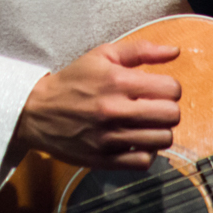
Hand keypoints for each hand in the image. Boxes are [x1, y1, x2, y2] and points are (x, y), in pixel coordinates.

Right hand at [14, 39, 181, 169]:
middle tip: (153, 107)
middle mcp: (115, 110)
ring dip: (158, 131)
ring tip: (145, 125)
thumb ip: (141, 50)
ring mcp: (110, 137)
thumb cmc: (73, 81)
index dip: (170, 88)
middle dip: (167, 110)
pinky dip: (145, 152)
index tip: (158, 89)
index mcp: (117, 81)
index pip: (171, 89)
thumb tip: (175, 51)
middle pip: (171, 116)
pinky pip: (143, 162)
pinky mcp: (104, 159)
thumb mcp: (102, 55)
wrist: (36, 111)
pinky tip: (136, 141)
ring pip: (162, 140)